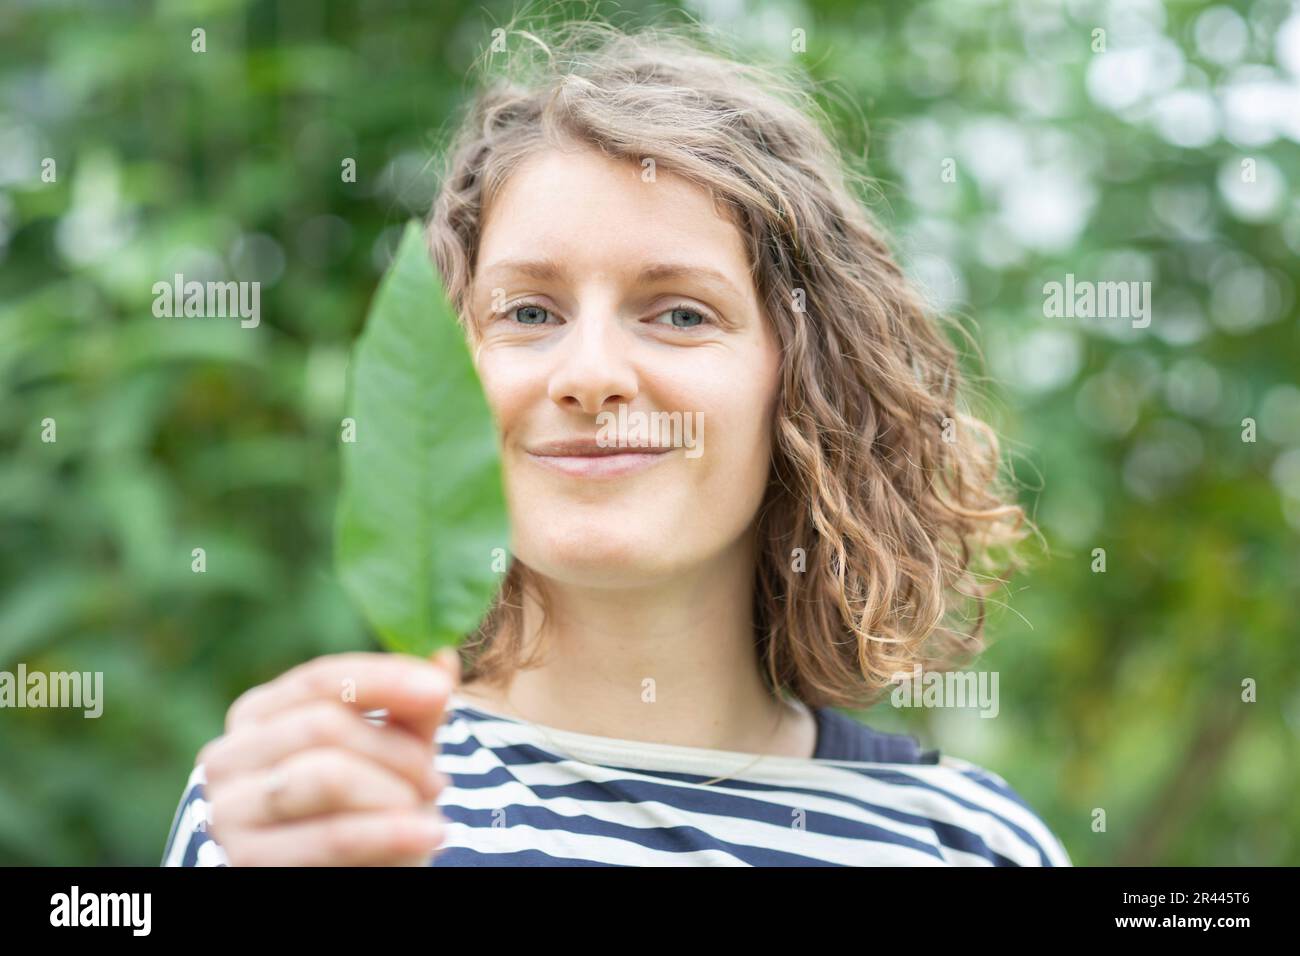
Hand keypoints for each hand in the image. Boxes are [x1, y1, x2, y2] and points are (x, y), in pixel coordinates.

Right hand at [195, 648, 460, 865]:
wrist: (350, 880)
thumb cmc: (368, 811)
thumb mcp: (395, 756)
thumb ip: (414, 710)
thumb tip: (443, 657)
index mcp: (258, 715)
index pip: (320, 680)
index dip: (384, 679)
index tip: (440, 689)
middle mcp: (229, 756)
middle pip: (323, 726)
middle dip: (397, 752)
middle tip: (438, 783)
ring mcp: (229, 810)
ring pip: (325, 776)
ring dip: (393, 792)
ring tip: (429, 816)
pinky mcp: (246, 860)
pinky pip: (331, 835)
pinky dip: (389, 832)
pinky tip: (430, 832)